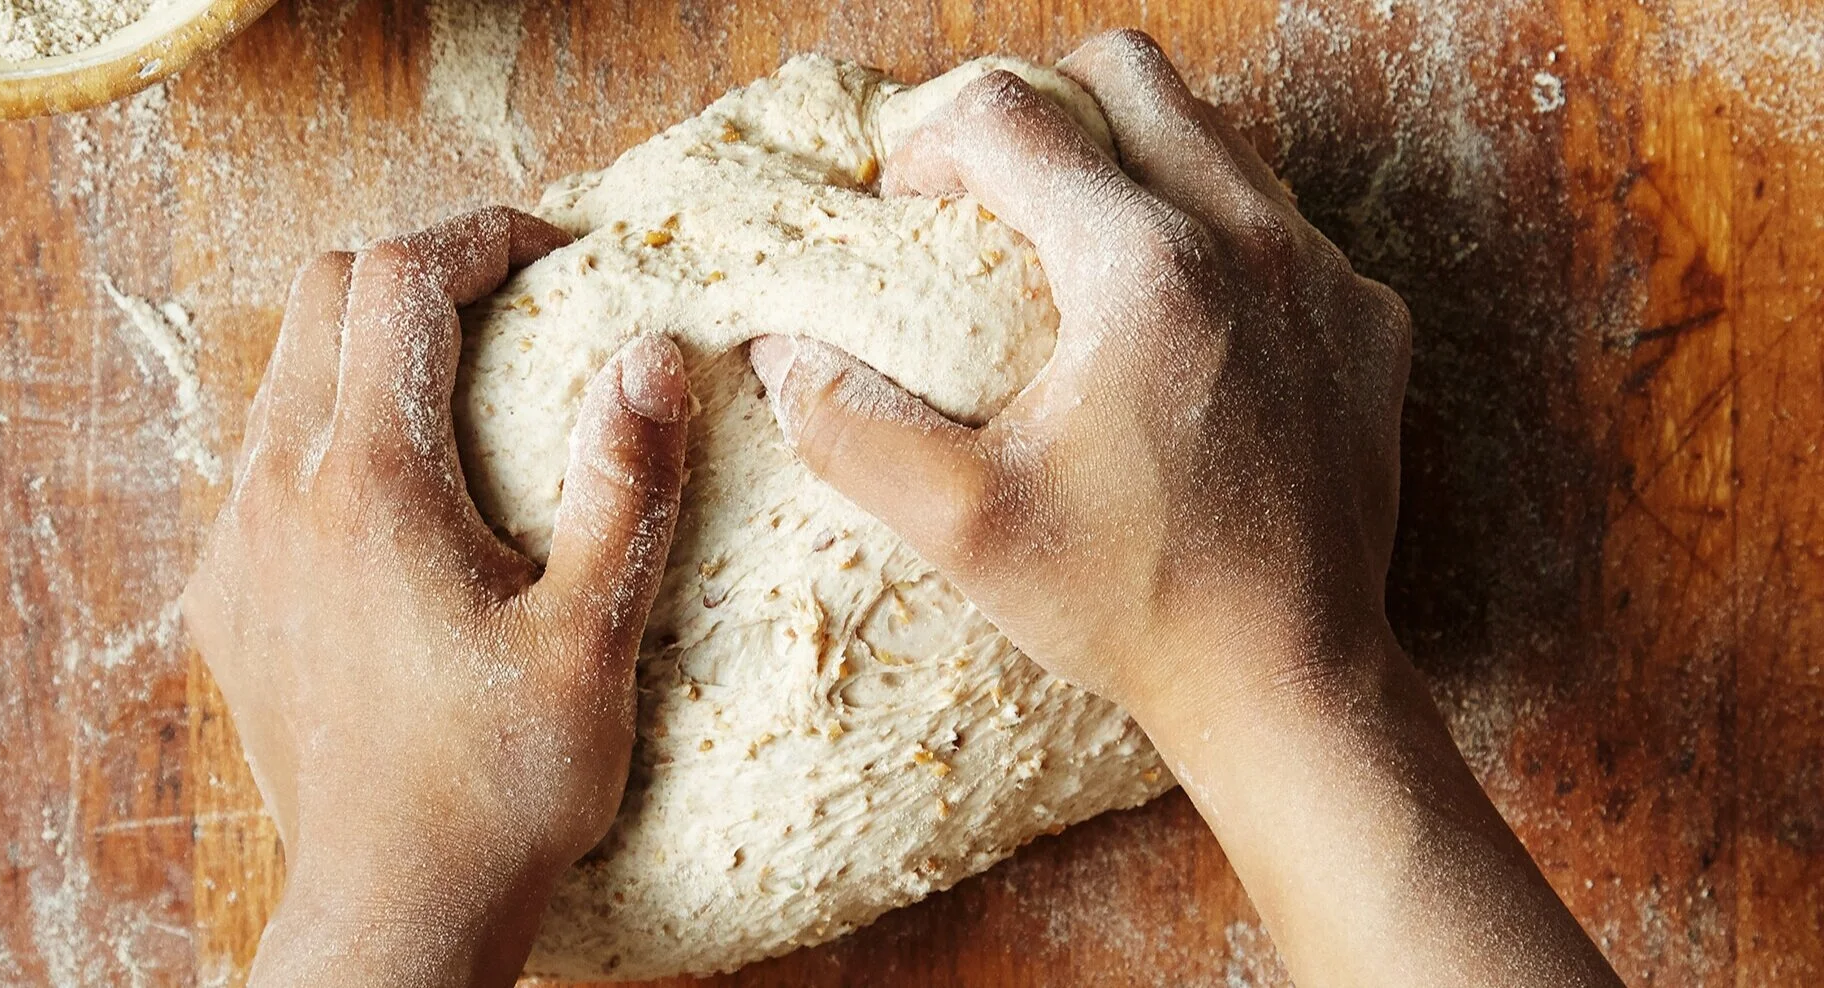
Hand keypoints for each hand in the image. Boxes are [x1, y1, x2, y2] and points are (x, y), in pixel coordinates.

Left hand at [182, 206, 689, 986]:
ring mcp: (239, 548)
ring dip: (365, 346)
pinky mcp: (227, 602)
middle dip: (415, 269)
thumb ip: (625, 486)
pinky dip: (326, 429)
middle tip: (511, 302)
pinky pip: (261, 462)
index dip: (479, 236)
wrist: (393, 910)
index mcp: (370, 481)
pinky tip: (399, 498)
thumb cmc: (501, 784)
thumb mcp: (592, 637)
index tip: (554, 253)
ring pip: (281, 374)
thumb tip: (653, 355)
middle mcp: (280, 493)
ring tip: (462, 387)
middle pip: (320, 294)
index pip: (398, 278)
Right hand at [751, 31, 1619, 987]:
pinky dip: (1212, 233)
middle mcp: (1249, 240)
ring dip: (1129, 159)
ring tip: (1075, 250)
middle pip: (1126, 72)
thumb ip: (846, 424)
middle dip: (1038, 107)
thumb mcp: (958, 523)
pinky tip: (1173, 326)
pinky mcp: (1368, 321)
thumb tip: (781, 348)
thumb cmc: (1126, 604)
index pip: (1008, 114)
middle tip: (990, 196)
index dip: (929, 144)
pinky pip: (1280, 218)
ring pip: (1214, 131)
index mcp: (1142, 267)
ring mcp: (1325, 275)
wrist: (1287, 682)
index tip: (908, 212)